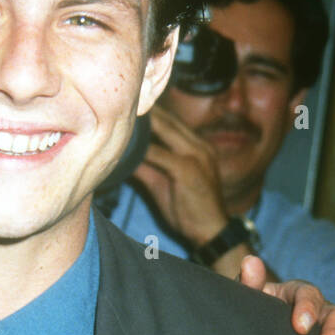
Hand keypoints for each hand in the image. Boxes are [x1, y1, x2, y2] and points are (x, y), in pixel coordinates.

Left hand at [132, 105, 226, 245]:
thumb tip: (124, 157)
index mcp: (197, 147)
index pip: (172, 122)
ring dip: (144, 123)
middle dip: (146, 110)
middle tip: (121, 102)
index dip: (152, 113)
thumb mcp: (166, 184)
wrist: (212, 232)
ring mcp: (195, 155)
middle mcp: (198, 146)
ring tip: (122, 115)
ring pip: (165, 130)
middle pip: (168, 120)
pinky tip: (127, 144)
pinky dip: (142, 148)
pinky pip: (159, 154)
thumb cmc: (190, 210)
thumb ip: (148, 167)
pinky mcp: (187, 169)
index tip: (130, 104)